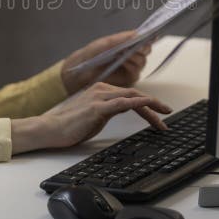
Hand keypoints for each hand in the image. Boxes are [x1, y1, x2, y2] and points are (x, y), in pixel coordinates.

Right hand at [11, 82, 170, 152]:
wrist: (51, 129)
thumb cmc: (70, 125)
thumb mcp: (95, 115)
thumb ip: (109, 110)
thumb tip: (124, 110)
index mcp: (101, 90)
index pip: (131, 95)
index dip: (148, 104)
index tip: (160, 114)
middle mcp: (102, 89)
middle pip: (135, 94)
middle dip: (154, 105)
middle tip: (167, 115)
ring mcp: (100, 96)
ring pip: (133, 97)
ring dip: (151, 107)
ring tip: (163, 118)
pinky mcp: (97, 107)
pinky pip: (123, 103)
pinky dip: (138, 103)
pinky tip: (149, 106)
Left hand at [60, 30, 152, 94]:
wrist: (81, 70)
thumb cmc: (91, 54)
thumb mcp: (106, 42)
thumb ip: (123, 38)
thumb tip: (139, 33)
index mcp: (126, 44)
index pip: (143, 40)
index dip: (147, 38)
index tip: (148, 35)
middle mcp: (131, 55)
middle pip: (146, 51)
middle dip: (141, 47)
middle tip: (134, 45)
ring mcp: (130, 67)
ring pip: (142, 61)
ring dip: (134, 56)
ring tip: (123, 53)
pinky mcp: (128, 79)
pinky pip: (136, 72)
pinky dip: (131, 66)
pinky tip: (123, 62)